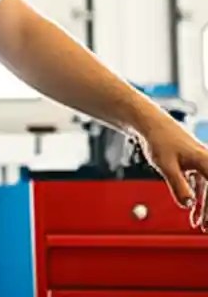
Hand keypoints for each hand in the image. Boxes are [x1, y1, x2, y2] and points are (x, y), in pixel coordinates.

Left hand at [134, 115, 207, 230]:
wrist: (148, 123)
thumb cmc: (158, 140)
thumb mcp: (166, 165)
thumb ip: (178, 185)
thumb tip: (188, 204)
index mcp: (207, 162)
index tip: (207, 222)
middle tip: (204, 228)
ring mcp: (201, 163)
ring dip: (205, 207)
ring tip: (200, 225)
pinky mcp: (193, 163)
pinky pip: (200, 184)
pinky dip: (197, 197)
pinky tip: (193, 210)